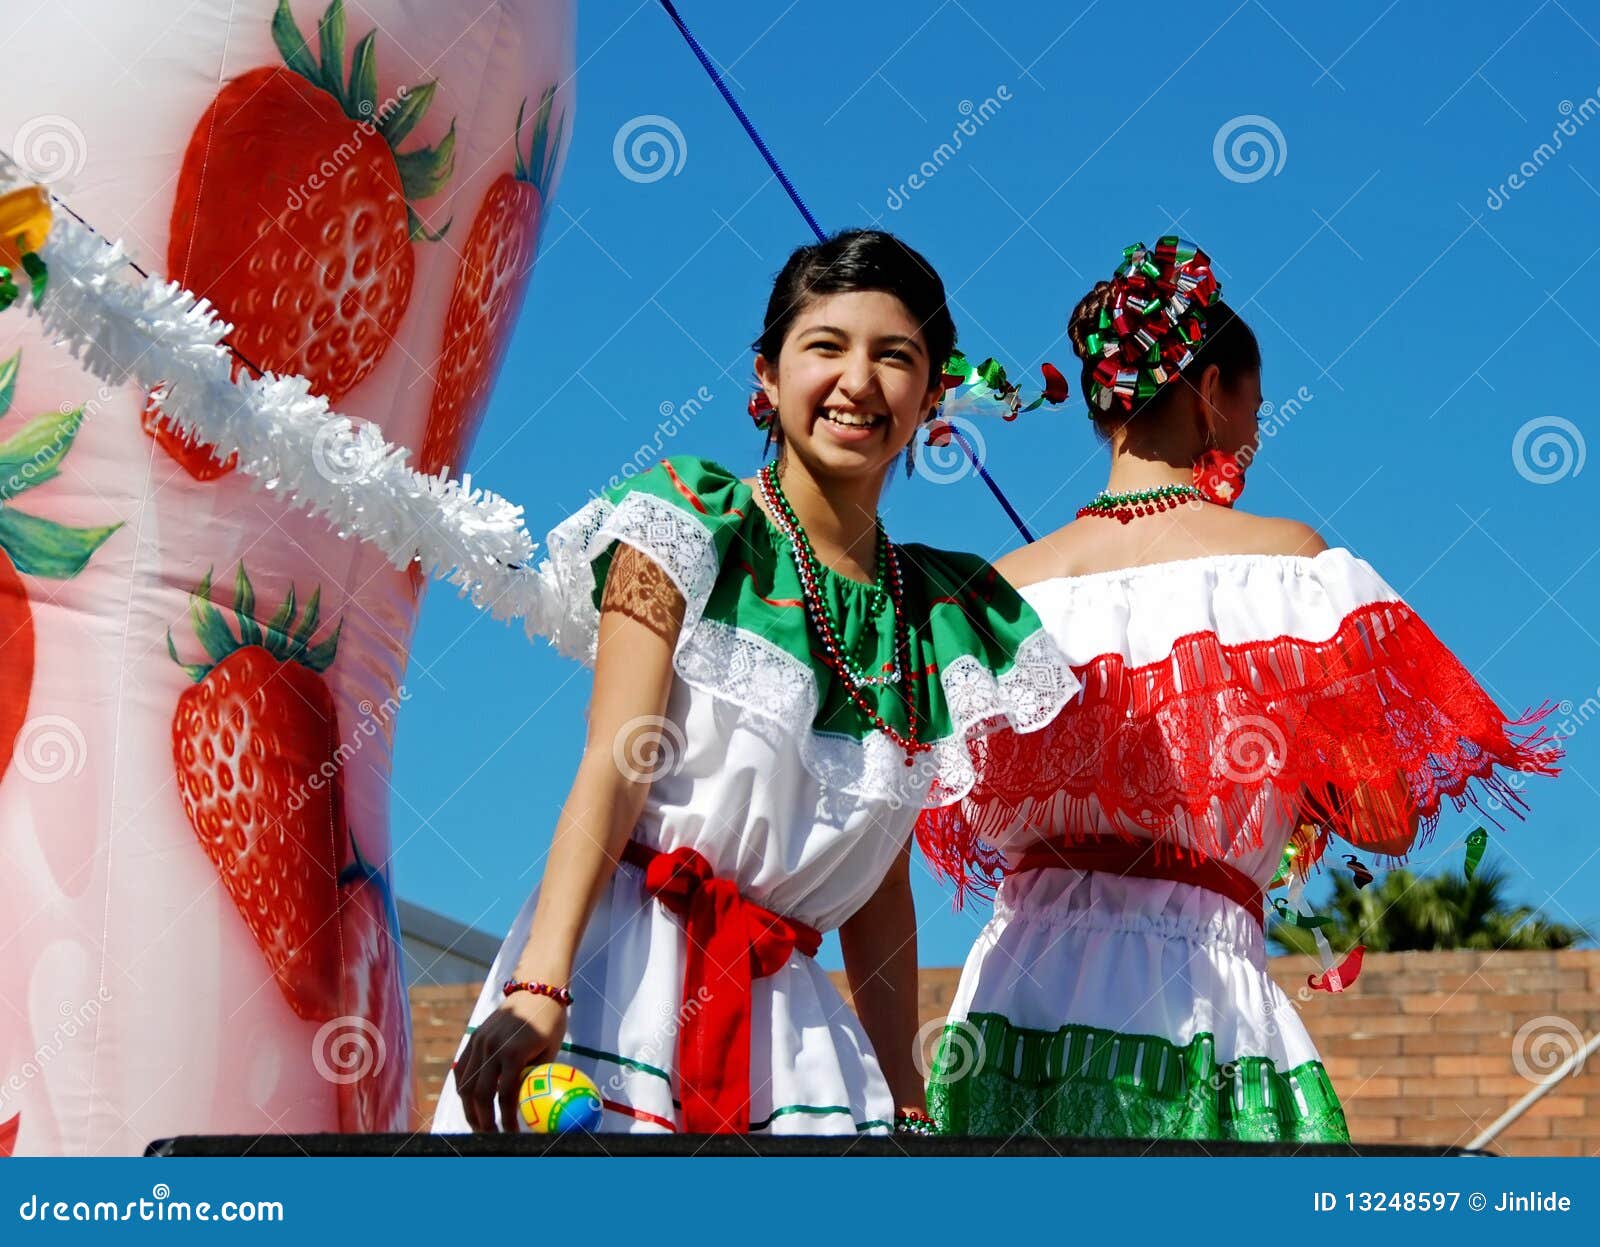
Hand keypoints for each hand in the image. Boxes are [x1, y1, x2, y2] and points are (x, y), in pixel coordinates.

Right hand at [454, 992, 567, 1132]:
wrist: (535, 988)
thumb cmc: (550, 1021)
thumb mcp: (550, 1051)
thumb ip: (537, 1077)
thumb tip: (538, 1109)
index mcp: (513, 1053)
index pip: (505, 1097)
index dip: (507, 1120)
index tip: (512, 1135)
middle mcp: (491, 1048)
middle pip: (480, 1095)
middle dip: (484, 1121)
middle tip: (492, 1137)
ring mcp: (479, 1042)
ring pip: (466, 1085)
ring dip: (470, 1109)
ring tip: (479, 1125)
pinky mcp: (473, 1038)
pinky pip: (462, 1070)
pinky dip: (464, 1089)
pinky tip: (470, 1103)